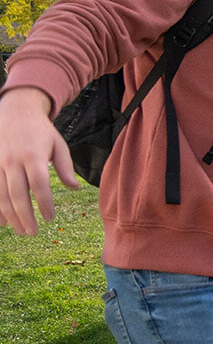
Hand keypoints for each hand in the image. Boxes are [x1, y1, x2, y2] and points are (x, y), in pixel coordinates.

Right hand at [0, 85, 75, 234]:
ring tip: (19, 230)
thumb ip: (65, 167)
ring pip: (1, 194)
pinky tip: (2, 221)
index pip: (39, 184)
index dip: (44, 203)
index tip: (50, 218)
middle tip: (33, 232)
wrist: (16, 111)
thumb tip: (74, 188)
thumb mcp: (58, 144)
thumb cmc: (41, 131)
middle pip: (17, 193)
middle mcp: (13, 160)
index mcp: (33, 155)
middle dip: (24, 215)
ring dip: (9, 215)